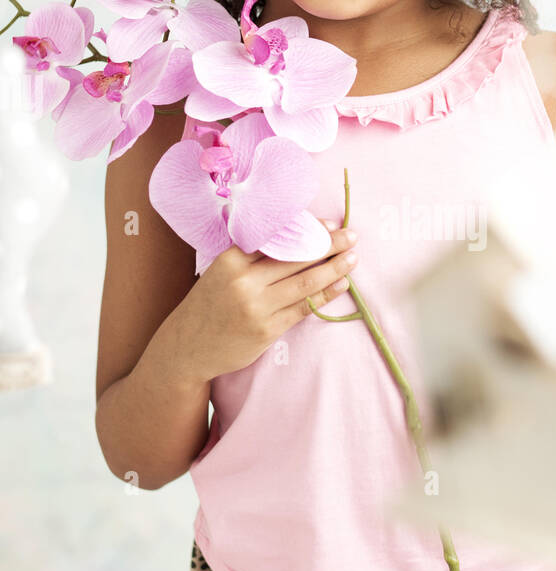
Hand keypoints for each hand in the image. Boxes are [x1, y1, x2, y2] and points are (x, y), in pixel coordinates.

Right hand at [174, 220, 358, 381]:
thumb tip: (295, 234)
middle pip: (296, 258)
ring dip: (335, 268)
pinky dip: (326, 294)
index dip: (307, 230)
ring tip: (353, 258)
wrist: (187, 347)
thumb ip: (251, 255)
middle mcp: (244, 281)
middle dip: (329, 245)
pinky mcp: (267, 330)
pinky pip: (304, 308)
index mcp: (231, 259)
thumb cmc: (209, 304)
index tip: (330, 223)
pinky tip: (342, 284)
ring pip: (305, 282)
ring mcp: (257, 307)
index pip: (277, 238)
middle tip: (352, 236)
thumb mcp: (221, 271)